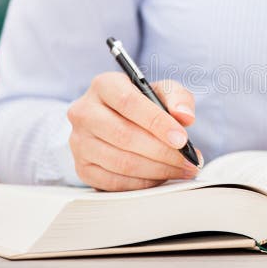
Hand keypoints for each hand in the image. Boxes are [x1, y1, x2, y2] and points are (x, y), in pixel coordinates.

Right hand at [67, 72, 200, 190]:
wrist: (117, 119)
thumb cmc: (142, 104)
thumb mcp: (162, 91)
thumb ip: (178, 98)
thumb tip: (185, 116)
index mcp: (104, 85)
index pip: (129, 103)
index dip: (157, 123)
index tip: (181, 139)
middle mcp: (84, 112)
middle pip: (124, 136)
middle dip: (162, 152)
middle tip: (187, 160)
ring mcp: (79, 142)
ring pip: (120, 162)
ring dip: (157, 170)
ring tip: (181, 169)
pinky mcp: (81, 167)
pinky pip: (114, 182)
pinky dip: (143, 182)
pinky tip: (161, 177)